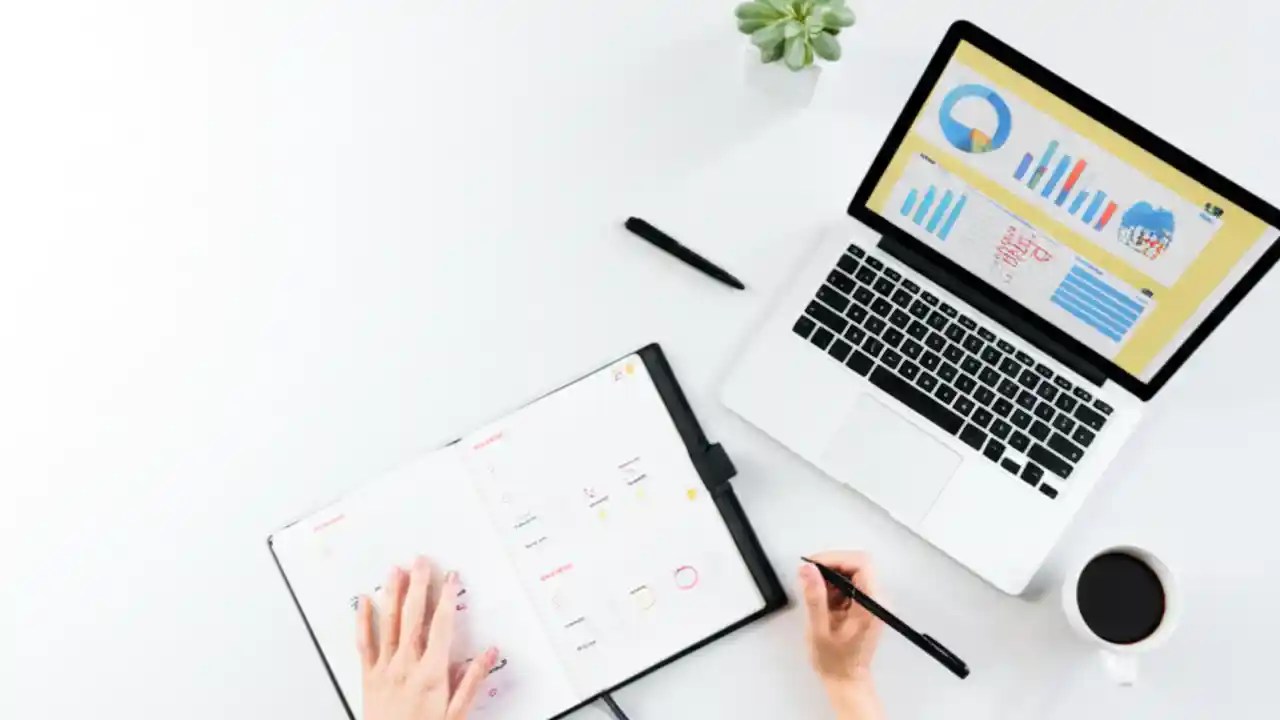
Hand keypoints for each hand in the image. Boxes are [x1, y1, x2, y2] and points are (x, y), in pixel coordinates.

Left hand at [357, 556, 497, 719]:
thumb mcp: (456, 714)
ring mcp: (385, 669)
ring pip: (388, 623)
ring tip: (396, 571)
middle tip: (422, 561)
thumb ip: (472, 682)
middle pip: (413, 617)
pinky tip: (364, 602)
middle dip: (419, 586)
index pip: (442, 626)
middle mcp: (405, 665)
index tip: (451, 579)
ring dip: (393, 594)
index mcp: (430, 673)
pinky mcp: (368, 676)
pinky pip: (364, 643)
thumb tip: (489, 654)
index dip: (448, 599)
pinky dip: (363, 620)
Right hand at [799, 552, 884, 719]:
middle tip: (810, 577)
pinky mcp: (865, 604)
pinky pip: (850, 583)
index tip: (813, 565)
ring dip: (830, 577)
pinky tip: (824, 602)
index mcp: (871, 605)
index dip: (834, 558)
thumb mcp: (819, 630)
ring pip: (852, 571)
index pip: (860, 563)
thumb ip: (814, 597)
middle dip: (831, 566)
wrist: (846, 681)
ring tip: (817, 596)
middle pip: (857, 563)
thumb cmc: (835, 662)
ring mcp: (872, 601)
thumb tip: (808, 569)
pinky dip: (833, 586)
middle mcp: (877, 600)